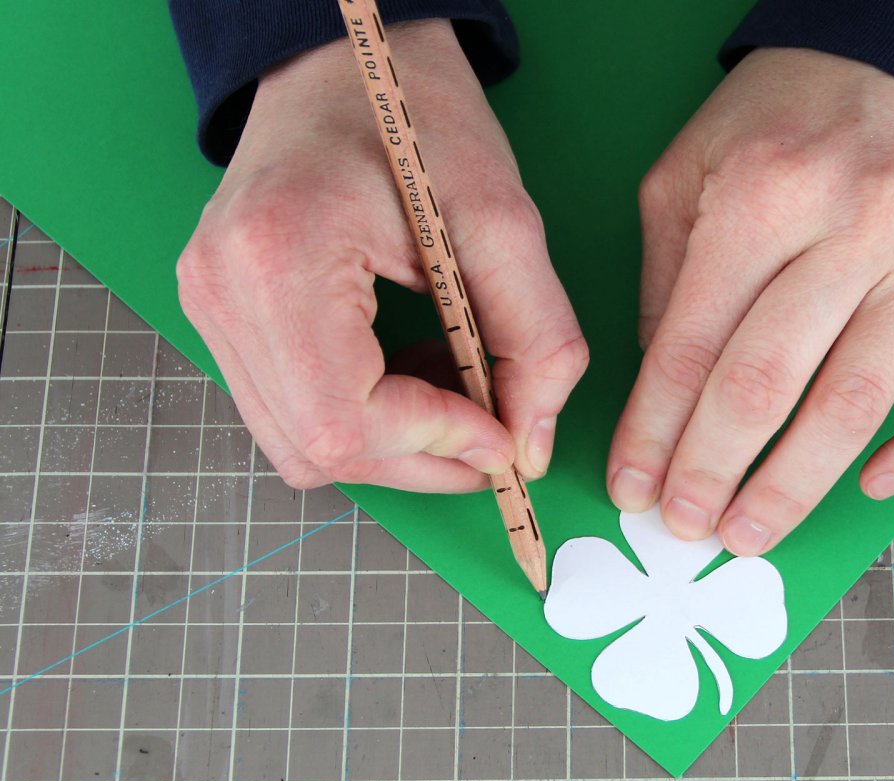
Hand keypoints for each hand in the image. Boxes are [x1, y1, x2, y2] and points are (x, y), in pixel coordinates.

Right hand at [177, 21, 586, 491]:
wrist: (341, 62)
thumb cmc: (414, 118)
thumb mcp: (502, 218)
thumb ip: (536, 339)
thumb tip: (530, 447)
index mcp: (278, 260)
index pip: (346, 421)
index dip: (436, 446)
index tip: (503, 437)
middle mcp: (222, 293)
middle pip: (322, 450)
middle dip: (424, 458)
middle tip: (496, 431)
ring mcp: (212, 308)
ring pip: (305, 447)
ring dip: (398, 442)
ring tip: (457, 387)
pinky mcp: (224, 315)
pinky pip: (294, 413)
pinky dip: (367, 417)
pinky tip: (415, 371)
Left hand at [607, 48, 893, 553]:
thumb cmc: (783, 122)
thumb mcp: (688, 173)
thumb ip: (669, 282)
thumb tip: (664, 398)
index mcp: (764, 190)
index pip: (694, 343)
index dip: (656, 430)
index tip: (633, 486)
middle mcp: (858, 219)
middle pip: (771, 382)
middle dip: (713, 470)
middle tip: (685, 523)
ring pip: (862, 398)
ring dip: (798, 484)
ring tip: (751, 531)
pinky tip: (875, 482)